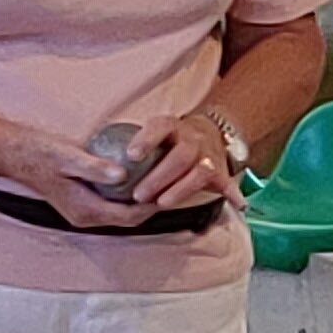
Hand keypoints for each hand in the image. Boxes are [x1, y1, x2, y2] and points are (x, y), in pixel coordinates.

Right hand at [12, 126, 170, 230]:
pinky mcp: (82, 204)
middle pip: (130, 218)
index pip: (130, 216)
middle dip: (153, 206)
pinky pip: (112, 204)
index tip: (173, 190)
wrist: (16, 155)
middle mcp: (86, 218)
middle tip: (175, 188)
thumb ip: (94, 168)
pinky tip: (141, 177)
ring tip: (163, 184)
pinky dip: (128, 195)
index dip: (153, 206)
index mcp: (86, 211)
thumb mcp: (68, 157)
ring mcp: (84, 213)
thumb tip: (122, 175)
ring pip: (122, 213)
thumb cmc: (41, 153)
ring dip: (142, 202)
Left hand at [109, 108, 245, 215]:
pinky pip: (228, 184)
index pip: (160, 127)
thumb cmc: (169, 139)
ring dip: (182, 189)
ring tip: (163, 203)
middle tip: (138, 194)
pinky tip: (239, 206)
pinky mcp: (220, 172)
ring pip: (200, 171)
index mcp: (172, 126)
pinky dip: (234, 194)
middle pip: (181, 156)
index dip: (147, 140)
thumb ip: (130, 146)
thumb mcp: (152, 133)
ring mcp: (208, 155)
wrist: (208, 132)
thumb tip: (94, 161)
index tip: (132, 155)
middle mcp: (193, 138)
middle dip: (160, 177)